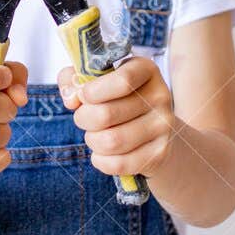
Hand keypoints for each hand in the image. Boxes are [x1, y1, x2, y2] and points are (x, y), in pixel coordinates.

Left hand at [59, 56, 175, 178]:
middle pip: (106, 114)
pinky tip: (103, 153)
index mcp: (145, 70)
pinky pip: (119, 164)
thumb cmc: (116, 98)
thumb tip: (71, 98)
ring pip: (111, 142)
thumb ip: (74, 79)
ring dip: (92, 140)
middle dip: (83, 119)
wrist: (150, 129)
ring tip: (95, 135)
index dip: (92, 91)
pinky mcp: (159, 154)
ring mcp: (163, 126)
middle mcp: (160, 96)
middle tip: (84, 118)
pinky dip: (101, 161)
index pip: (122, 81)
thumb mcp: (96, 79)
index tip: (83, 96)